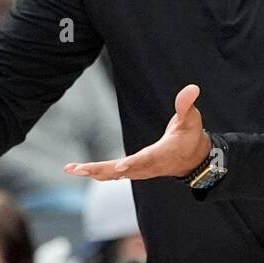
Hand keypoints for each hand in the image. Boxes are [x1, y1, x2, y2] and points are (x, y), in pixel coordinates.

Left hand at [65, 84, 210, 180]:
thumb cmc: (190, 136)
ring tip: (71, 169)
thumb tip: (192, 88)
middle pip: (122, 171)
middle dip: (100, 170)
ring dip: (93, 172)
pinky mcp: (133, 171)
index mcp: (162, 154)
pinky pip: (112, 174)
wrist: (192, 159)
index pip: (146, 160)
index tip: (119, 168)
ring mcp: (139, 171)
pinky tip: (79, 170)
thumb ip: (186, 104)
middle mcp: (148, 167)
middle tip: (79, 169)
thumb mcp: (191, 119)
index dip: (133, 164)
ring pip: (113, 174)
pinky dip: (96, 172)